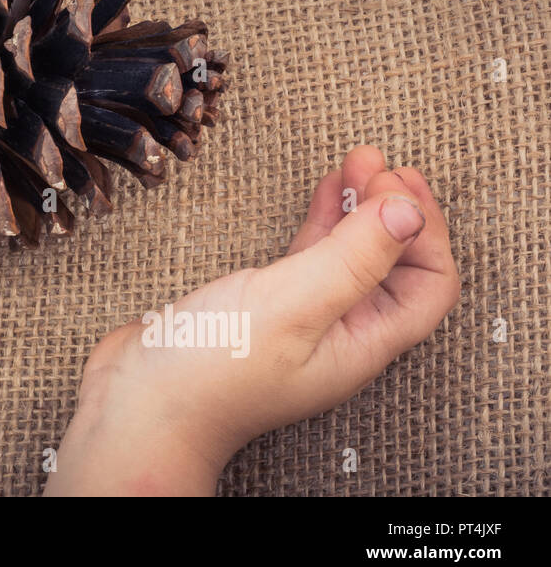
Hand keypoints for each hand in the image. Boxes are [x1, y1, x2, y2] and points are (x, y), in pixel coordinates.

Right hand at [44, 145, 459, 495]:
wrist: (139, 405)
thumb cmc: (211, 372)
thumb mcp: (292, 303)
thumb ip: (353, 256)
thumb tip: (406, 210)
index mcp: (362, 343)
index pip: (427, 283)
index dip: (422, 228)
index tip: (394, 181)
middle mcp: (340, 334)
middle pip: (395, 266)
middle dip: (394, 209)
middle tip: (378, 162)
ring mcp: (301, 320)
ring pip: (353, 256)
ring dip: (361, 208)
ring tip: (357, 162)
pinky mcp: (262, 306)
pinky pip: (312, 256)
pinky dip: (324, 220)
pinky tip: (322, 193)